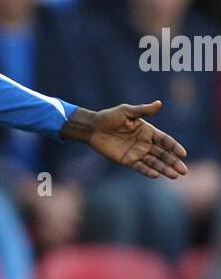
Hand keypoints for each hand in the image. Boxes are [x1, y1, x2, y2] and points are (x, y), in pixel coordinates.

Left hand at [62, 102, 187, 178]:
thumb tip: (159, 103)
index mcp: (148, 131)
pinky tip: (156, 174)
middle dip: (174, 162)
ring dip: (164, 169)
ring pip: (154, 163)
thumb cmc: (110, 117)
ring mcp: (137, 153)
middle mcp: (145, 143)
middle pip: (163, 154)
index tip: (183, 153)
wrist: (93, 128)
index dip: (174, 147)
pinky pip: (140, 167)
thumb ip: (143, 110)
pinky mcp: (128, 161)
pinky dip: (148, 171)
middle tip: (184, 171)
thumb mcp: (127, 111)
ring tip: (174, 175)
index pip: (165, 140)